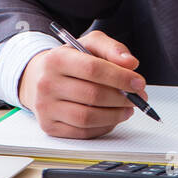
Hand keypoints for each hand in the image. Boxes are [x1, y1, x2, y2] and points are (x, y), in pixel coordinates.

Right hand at [17, 30, 147, 138]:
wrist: (38, 78)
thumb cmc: (69, 61)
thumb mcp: (89, 45)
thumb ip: (112, 48)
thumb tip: (130, 64)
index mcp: (57, 59)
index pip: (93, 69)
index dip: (120, 77)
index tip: (138, 82)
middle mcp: (47, 84)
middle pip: (93, 95)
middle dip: (122, 98)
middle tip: (137, 97)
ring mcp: (46, 108)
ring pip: (88, 117)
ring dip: (115, 115)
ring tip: (127, 108)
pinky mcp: (50, 126)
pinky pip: (83, 132)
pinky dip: (103, 126)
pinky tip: (111, 117)